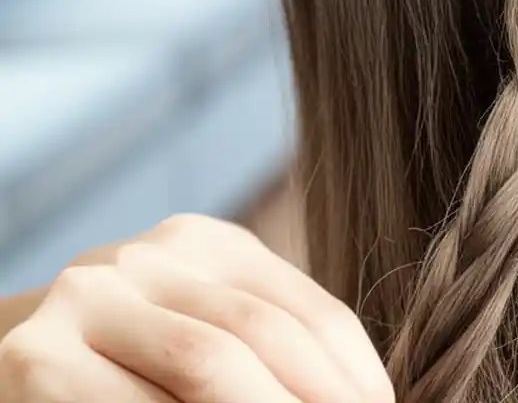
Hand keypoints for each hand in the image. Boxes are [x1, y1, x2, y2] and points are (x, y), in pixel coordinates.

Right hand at [0, 214, 393, 401]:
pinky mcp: (38, 358)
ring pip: (207, 365)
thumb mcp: (205, 332)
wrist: (6, 364)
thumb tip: (366, 402)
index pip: (313, 313)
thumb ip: (270, 351)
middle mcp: (149, 256)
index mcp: (210, 245)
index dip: (358, 377)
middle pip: (264, 337)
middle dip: (318, 402)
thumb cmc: (131, 369)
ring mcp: (87, 298)